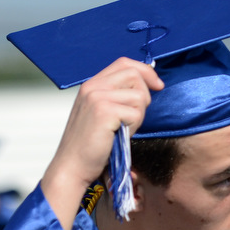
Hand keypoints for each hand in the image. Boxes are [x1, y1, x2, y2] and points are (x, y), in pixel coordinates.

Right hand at [41, 58, 162, 229]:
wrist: (72, 166)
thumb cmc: (89, 145)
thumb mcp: (100, 113)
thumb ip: (116, 97)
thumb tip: (146, 86)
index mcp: (91, 85)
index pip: (125, 63)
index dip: (145, 71)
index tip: (157, 85)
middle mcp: (93, 87)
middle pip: (135, 75)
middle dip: (144, 95)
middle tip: (134, 118)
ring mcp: (97, 98)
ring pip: (139, 97)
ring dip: (138, 117)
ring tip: (122, 130)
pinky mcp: (104, 112)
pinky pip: (136, 113)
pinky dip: (133, 128)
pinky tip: (119, 136)